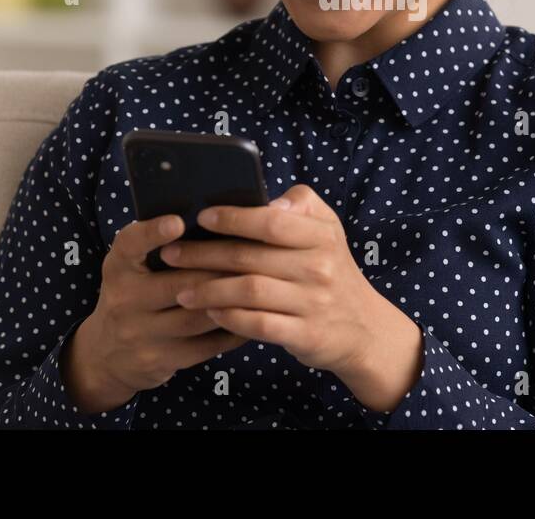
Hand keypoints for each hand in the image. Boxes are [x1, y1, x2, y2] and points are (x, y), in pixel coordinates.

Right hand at [63, 213, 248, 413]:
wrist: (106, 354)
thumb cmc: (134, 294)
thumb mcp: (132, 266)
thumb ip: (158, 243)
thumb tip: (215, 216)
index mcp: (119, 266)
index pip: (130, 244)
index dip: (153, 232)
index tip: (178, 221)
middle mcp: (123, 299)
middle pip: (178, 283)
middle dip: (218, 272)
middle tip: (253, 259)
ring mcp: (139, 333)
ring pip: (196, 317)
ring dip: (229, 302)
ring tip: (258, 288)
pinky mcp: (157, 360)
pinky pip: (202, 346)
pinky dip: (230, 331)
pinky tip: (249, 317)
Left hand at [157, 184, 424, 411]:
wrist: (363, 328)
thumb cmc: (332, 270)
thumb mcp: (328, 228)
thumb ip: (301, 203)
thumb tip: (269, 200)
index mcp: (322, 236)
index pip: (273, 221)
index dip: (234, 218)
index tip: (201, 217)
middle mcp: (319, 268)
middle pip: (250, 257)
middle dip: (204, 255)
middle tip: (171, 254)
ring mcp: (313, 304)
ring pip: (249, 292)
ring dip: (209, 289)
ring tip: (181, 288)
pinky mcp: (305, 335)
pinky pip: (258, 325)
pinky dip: (230, 318)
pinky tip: (209, 311)